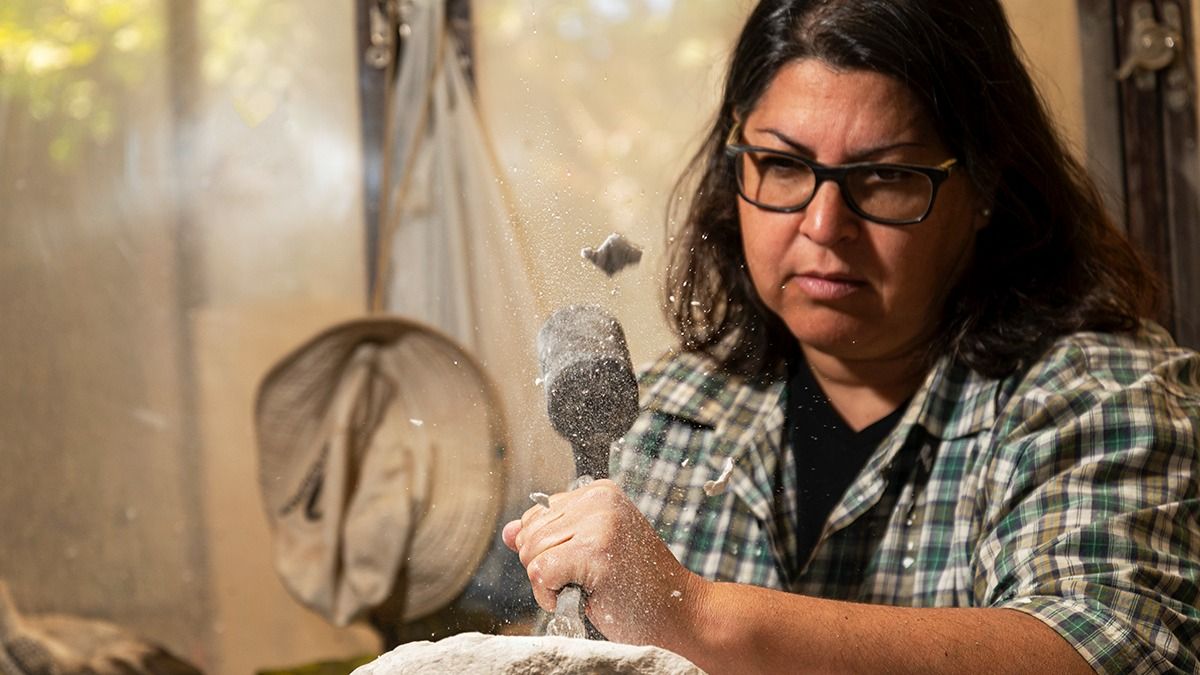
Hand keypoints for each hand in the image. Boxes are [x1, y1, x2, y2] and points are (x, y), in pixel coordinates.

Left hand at [502, 479, 705, 644]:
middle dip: (546, 565)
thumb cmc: (636, 586)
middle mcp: (599, 499)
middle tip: (587, 579)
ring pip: (530, 553)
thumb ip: (550, 537)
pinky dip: (550, 595)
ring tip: (588, 587)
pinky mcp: (595, 552)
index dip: (548, 549)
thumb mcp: (588, 552)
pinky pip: (539, 572)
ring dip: (550, 583)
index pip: (537, 515)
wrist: (680, 613)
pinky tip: (582, 597)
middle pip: (529, 534)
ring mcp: (599, 523)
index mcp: (599, 492)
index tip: (584, 564)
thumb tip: (508, 532)